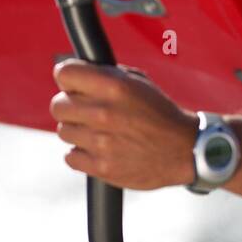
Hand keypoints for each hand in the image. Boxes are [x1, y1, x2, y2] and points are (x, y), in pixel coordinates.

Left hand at [50, 59, 195, 189]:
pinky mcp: (102, 167)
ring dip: (77, 131)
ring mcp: (101, 142)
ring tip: (98, 132)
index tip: (72, 84)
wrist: (184, 150)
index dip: (67, 78)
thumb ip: (107, 76)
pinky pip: (70, 157)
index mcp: (114, 86)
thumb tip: (77, 74)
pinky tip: (99, 149)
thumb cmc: (160, 114)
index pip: (64, 74)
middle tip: (83, 110)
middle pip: (57, 105)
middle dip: (69, 105)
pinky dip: (81, 154)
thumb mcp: (139, 83)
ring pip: (63, 131)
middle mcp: (104, 113)